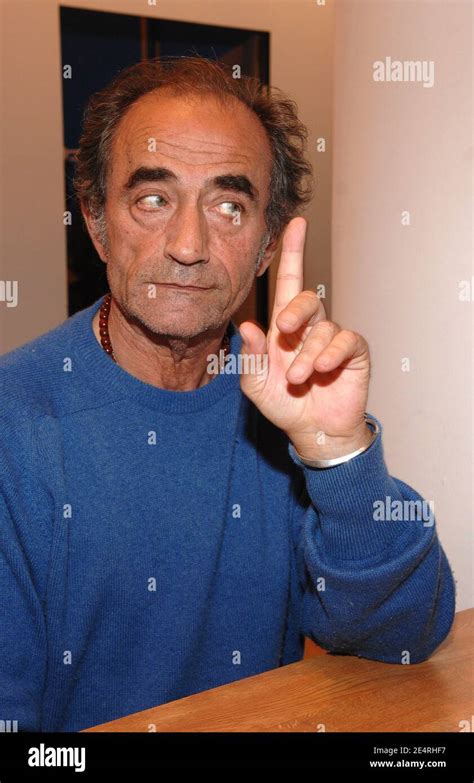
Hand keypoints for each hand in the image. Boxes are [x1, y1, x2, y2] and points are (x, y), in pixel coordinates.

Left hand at [239, 217, 371, 460]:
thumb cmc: (284, 404)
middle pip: (308, 298)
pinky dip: (331, 354)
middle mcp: (309, 327)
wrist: (313, 431)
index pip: (289, 283)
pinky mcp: (354, 352)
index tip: (296, 223)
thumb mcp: (256, 385)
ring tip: (297, 378)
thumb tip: (248, 326)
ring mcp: (333, 338)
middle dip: (295, 310)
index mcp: (284, 328)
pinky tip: (322, 370)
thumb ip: (250, 358)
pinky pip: (345, 340)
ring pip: (323, 328)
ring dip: (307, 355)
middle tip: (282, 330)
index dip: (292, 252)